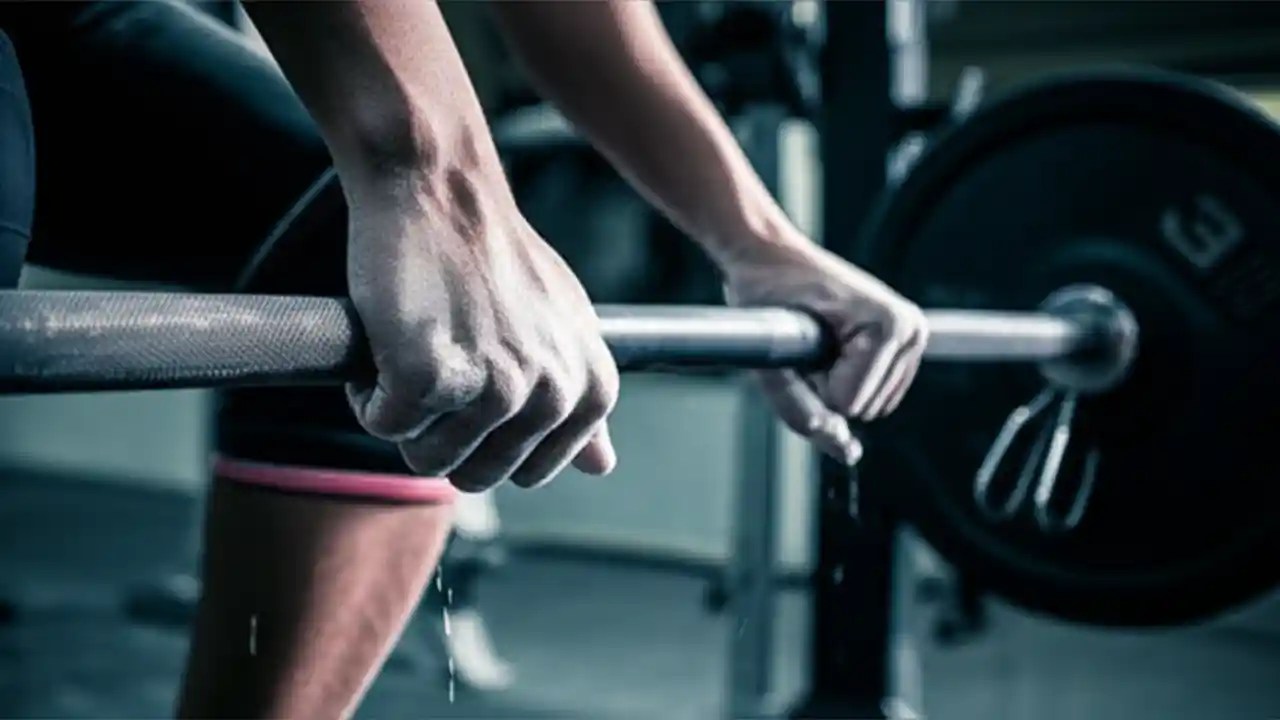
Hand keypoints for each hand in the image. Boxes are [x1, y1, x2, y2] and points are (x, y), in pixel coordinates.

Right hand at [343, 177, 619, 492]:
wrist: (442, 190)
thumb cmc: (496, 258)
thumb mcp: (564, 327)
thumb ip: (580, 400)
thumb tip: (602, 467)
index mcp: (590, 390)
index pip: (529, 471)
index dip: (486, 437)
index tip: (473, 382)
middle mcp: (551, 394)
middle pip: (474, 475)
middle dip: (439, 432)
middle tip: (433, 366)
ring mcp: (494, 387)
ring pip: (425, 457)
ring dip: (402, 412)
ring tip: (410, 349)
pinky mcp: (431, 376)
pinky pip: (384, 424)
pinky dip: (369, 393)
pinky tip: (386, 341)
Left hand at [722, 234, 927, 464]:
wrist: (768, 257)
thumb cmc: (767, 295)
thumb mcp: (772, 356)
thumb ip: (802, 410)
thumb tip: (846, 455)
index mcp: (890, 325)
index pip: (848, 404)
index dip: (811, 381)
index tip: (800, 339)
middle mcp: (910, 330)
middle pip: (863, 409)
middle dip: (826, 385)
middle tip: (806, 341)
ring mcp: (910, 338)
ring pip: (868, 408)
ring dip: (834, 383)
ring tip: (817, 340)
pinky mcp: (901, 346)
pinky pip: (871, 398)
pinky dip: (844, 380)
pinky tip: (832, 345)